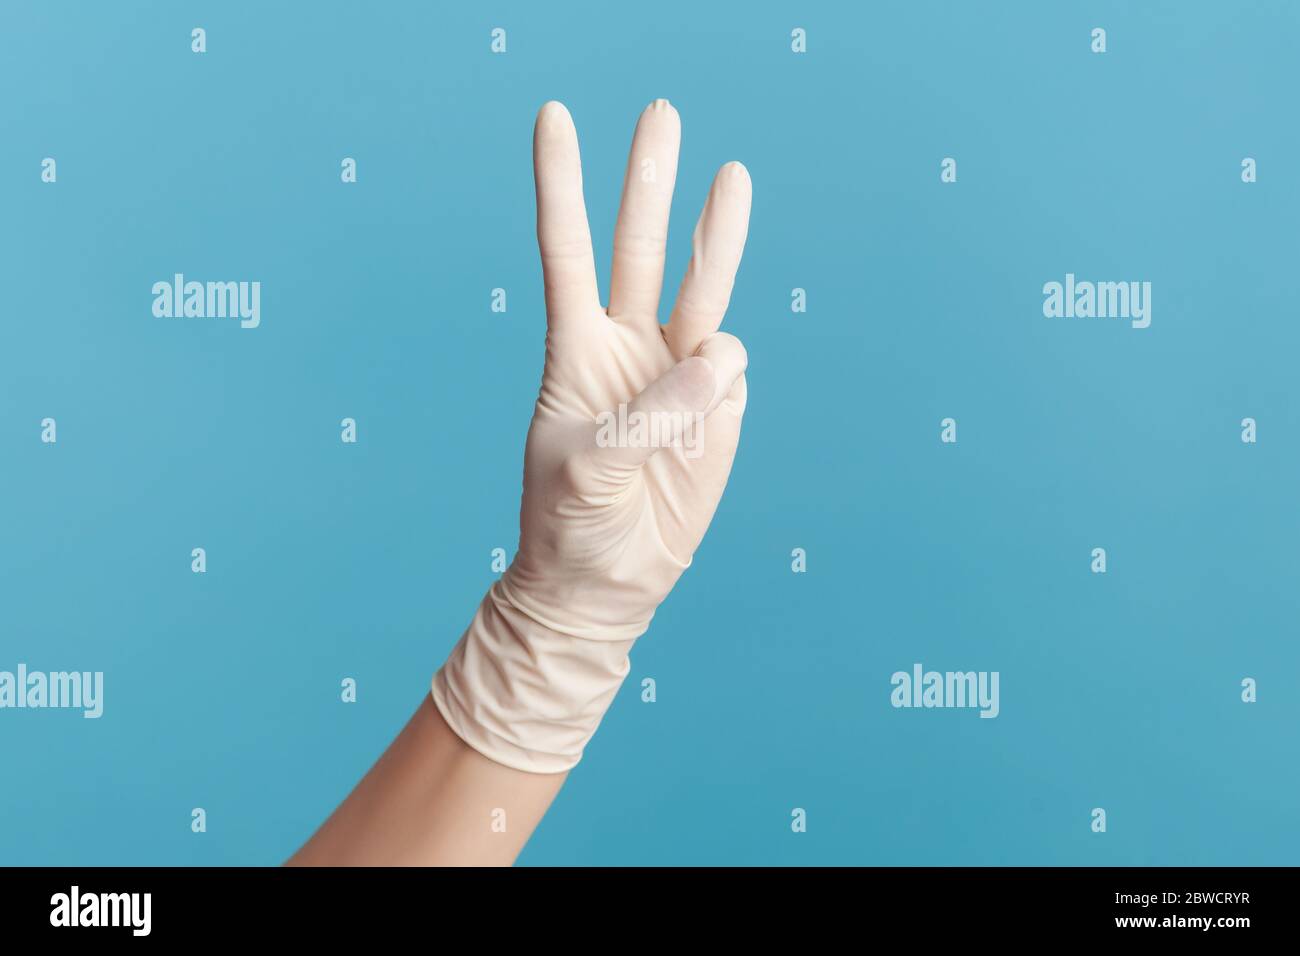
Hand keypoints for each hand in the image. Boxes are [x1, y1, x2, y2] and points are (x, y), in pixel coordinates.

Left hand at [504, 99, 751, 641]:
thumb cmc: (571, 527)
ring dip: (717, 234)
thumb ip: (650, 416)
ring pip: (703, 290)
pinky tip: (705, 418)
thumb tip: (721, 359)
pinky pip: (734, 373)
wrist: (606, 587)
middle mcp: (629, 348)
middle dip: (650, 180)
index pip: (568, 251)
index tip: (553, 116)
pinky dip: (727, 380)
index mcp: (577, 350)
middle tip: (660, 111)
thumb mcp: (590, 473)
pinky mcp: (719, 412)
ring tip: (731, 175)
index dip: (562, 185)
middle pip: (640, 247)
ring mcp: (677, 377)